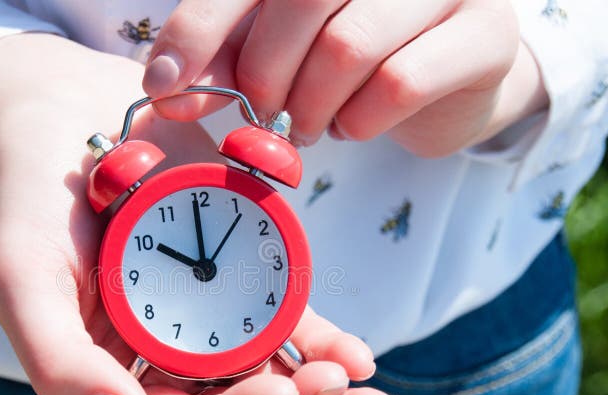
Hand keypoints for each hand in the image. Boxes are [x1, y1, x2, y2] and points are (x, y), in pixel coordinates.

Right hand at [0, 32, 398, 394]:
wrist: (65, 116)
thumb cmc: (32, 199)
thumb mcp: (22, 279)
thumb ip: (61, 362)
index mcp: (114, 376)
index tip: (276, 391)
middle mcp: (166, 361)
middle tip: (333, 390)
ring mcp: (209, 324)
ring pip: (276, 388)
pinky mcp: (242, 282)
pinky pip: (293, 331)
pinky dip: (328, 347)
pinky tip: (360, 356)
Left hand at [143, 0, 548, 156]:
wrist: (447, 78)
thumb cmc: (353, 56)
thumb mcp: (276, 48)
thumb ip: (224, 55)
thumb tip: (167, 84)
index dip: (198, 29)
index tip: (166, 85)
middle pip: (300, 3)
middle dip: (267, 78)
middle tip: (267, 115)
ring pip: (349, 48)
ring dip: (314, 107)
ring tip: (311, 123)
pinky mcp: (485, 32)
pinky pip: (401, 84)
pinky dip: (361, 122)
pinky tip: (355, 125)